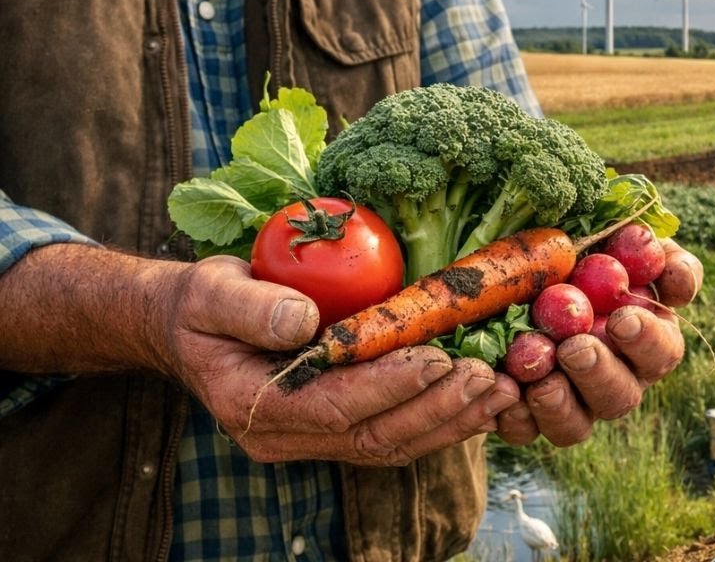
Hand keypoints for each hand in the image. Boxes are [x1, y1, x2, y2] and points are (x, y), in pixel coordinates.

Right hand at [153, 256, 519, 464]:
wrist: (189, 330)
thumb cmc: (200, 306)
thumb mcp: (208, 293)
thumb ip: (248, 307)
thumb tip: (303, 321)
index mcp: (254, 407)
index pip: (333, 406)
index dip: (388, 386)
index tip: (435, 358)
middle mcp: (288, 437)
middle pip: (375, 436)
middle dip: (437, 407)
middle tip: (489, 376)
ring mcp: (315, 439)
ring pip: (394, 444)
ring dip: (453, 420)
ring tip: (502, 390)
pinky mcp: (340, 428)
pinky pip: (398, 435)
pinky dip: (444, 420)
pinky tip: (484, 400)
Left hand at [496, 238, 702, 446]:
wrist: (527, 262)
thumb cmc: (590, 250)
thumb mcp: (625, 240)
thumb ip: (659, 256)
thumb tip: (680, 282)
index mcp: (647, 342)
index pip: (662, 352)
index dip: (646, 340)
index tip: (622, 318)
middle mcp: (614, 381)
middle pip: (619, 397)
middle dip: (598, 374)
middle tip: (574, 348)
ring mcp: (570, 402)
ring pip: (574, 426)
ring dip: (558, 406)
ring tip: (539, 379)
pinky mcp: (526, 414)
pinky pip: (523, 431)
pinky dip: (513, 417)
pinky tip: (502, 390)